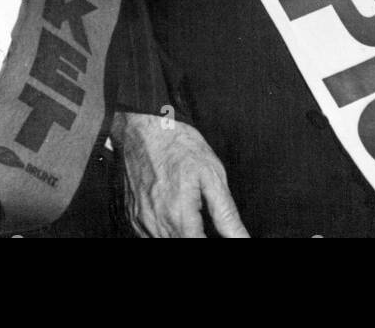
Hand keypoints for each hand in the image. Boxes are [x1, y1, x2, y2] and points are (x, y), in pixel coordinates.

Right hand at [113, 111, 247, 237]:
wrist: (143, 128)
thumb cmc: (179, 146)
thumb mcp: (212, 175)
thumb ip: (226, 214)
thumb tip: (242, 238)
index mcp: (179, 216)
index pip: (197, 246)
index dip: (210, 243)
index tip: (221, 236)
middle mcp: (156, 224)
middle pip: (180, 245)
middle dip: (197, 237)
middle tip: (204, 222)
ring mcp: (141, 222)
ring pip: (163, 243)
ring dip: (181, 236)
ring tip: (192, 218)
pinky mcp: (132, 217)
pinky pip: (148, 237)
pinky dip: (164, 233)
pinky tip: (175, 219)